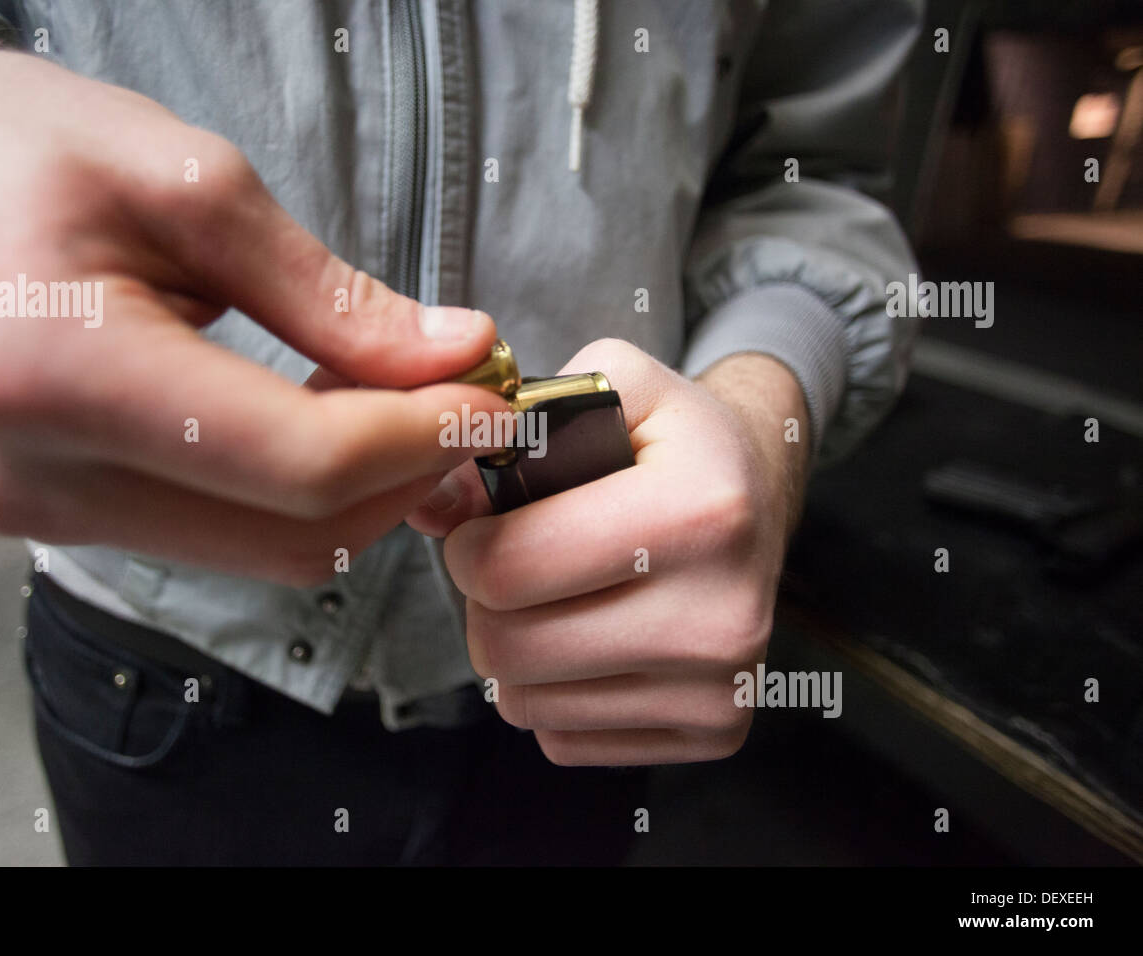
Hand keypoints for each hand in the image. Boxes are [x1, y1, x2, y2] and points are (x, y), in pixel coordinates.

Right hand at [0, 26, 508, 583]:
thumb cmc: (26, 145)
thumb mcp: (193, 183)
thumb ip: (331, 294)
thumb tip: (456, 356)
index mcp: (56, 372)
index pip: (293, 463)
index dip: (417, 439)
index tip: (492, 400)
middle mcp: (32, 476)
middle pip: (289, 533)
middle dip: (403, 474)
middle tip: (460, 397)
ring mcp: (34, 513)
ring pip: (261, 554)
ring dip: (355, 491)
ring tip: (391, 402)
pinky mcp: (49, 517)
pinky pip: (216, 538)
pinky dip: (293, 496)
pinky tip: (319, 423)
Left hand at [407, 339, 809, 764]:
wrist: (766, 497)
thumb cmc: (675, 445)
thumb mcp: (614, 384)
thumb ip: (508, 425)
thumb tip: (428, 508)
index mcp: (697, 513)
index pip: (508, 570)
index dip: (468, 546)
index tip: (484, 529)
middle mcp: (721, 613)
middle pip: (506, 650)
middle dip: (484, 604)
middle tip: (513, 569)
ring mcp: (721, 687)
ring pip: (525, 704)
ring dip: (516, 653)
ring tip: (556, 600)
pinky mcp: (714, 733)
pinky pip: (563, 740)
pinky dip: (555, 694)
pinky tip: (592, 641)